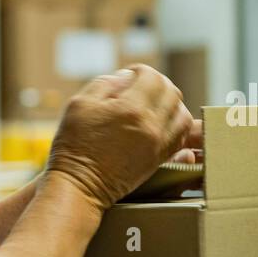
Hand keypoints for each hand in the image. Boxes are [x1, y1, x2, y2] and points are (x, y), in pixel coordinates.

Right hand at [45, 64, 193, 210]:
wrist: (79, 186)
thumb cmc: (74, 144)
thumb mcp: (80, 103)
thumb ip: (105, 83)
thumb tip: (127, 77)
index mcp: (131, 109)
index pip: (153, 77)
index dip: (140, 71)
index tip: (129, 75)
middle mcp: (151, 126)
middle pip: (173, 93)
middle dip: (158, 84)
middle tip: (142, 87)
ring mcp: (158, 145)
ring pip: (183, 116)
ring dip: (171, 105)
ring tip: (153, 105)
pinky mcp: (159, 160)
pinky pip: (181, 138)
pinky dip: (175, 125)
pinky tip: (159, 124)